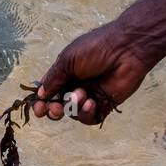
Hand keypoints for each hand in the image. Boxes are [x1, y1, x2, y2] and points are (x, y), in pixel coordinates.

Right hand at [30, 21, 157, 124]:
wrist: (126, 49)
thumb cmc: (96, 48)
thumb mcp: (68, 60)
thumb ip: (54, 79)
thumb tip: (41, 95)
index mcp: (65, 73)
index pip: (48, 92)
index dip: (41, 102)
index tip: (39, 107)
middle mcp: (75, 86)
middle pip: (58, 106)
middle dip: (53, 110)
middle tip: (56, 108)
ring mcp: (90, 96)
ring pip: (73, 113)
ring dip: (74, 106)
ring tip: (82, 94)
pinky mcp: (104, 105)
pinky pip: (90, 118)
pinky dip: (87, 113)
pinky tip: (92, 102)